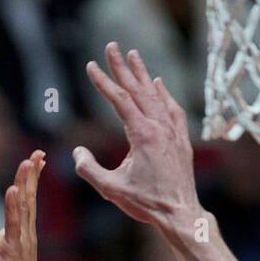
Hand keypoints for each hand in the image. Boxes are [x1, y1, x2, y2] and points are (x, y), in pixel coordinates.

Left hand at [0, 150, 45, 260]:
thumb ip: (5, 246)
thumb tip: (1, 238)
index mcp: (26, 236)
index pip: (29, 203)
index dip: (32, 181)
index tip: (36, 161)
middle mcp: (27, 235)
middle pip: (29, 198)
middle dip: (32, 174)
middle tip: (37, 152)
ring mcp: (22, 242)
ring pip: (23, 206)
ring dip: (25, 183)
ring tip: (27, 162)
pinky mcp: (13, 251)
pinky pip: (13, 225)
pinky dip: (13, 206)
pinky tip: (13, 190)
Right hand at [74, 42, 200, 233]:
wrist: (181, 214)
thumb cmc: (146, 204)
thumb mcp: (111, 189)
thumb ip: (89, 169)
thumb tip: (77, 152)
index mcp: (143, 135)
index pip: (120, 100)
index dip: (103, 82)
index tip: (91, 66)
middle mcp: (160, 127)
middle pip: (138, 89)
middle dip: (122, 67)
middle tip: (112, 46)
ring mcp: (173, 132)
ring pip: (157, 96)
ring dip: (143, 75)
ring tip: (134, 56)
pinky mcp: (182, 141)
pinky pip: (172, 109)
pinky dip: (164, 94)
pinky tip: (158, 84)